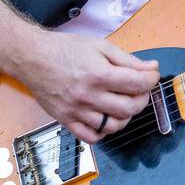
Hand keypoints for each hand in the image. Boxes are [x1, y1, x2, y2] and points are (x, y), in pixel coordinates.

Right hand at [11, 29, 159, 143]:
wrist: (32, 58)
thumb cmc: (66, 49)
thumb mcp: (100, 46)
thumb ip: (128, 60)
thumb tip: (151, 68)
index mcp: (99, 74)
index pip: (137, 84)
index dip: (151, 80)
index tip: (151, 76)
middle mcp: (88, 96)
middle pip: (129, 108)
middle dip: (142, 99)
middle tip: (140, 90)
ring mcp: (77, 111)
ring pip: (113, 126)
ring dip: (126, 117)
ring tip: (124, 104)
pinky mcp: (66, 121)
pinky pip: (91, 137)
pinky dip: (104, 132)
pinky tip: (106, 118)